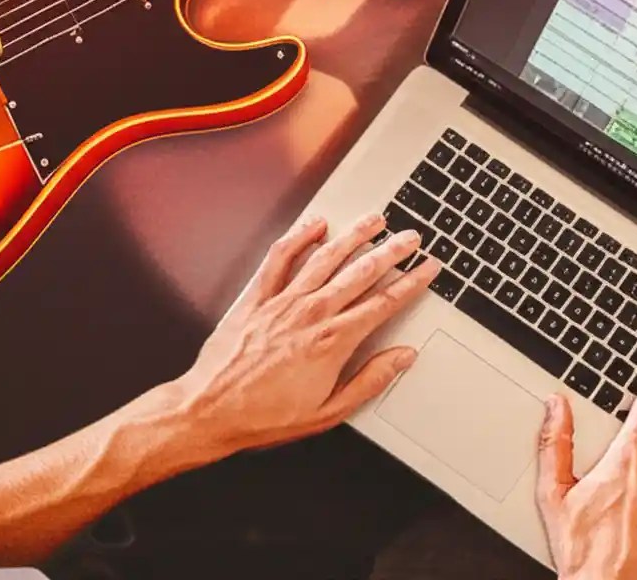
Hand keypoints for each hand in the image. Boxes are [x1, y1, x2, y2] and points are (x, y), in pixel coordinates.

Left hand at [168, 213, 439, 464]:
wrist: (210, 411)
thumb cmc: (265, 416)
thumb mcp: (329, 412)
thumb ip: (370, 381)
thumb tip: (401, 358)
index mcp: (333, 342)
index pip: (384, 303)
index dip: (411, 282)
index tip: (427, 269)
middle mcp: (311, 313)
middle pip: (362, 273)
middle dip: (391, 251)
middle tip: (410, 238)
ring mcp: (283, 301)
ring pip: (326, 257)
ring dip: (354, 236)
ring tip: (374, 221)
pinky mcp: (256, 297)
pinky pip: (280, 258)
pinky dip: (299, 237)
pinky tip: (315, 224)